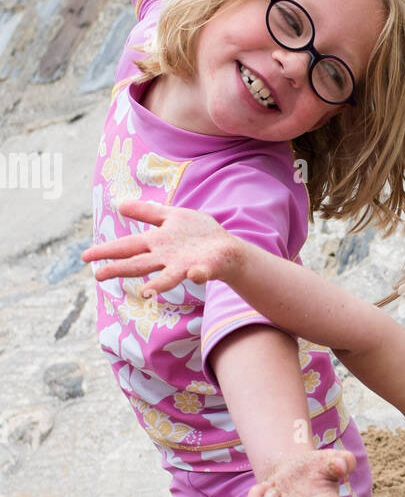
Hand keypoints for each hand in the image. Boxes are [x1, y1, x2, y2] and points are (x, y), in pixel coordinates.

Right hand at [81, 199, 240, 294]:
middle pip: (139, 263)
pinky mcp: (204, 268)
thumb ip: (146, 211)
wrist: (226, 247)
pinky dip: (198, 273)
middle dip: (119, 269)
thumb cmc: (197, 234)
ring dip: (156, 283)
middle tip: (98, 276)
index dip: (107, 250)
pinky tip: (195, 274)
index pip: (127, 246)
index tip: (85, 257)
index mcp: (156, 242)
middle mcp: (166, 256)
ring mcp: (184, 264)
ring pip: (166, 275)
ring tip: (145, 292)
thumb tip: (119, 204)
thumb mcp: (170, 216)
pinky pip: (201, 272)